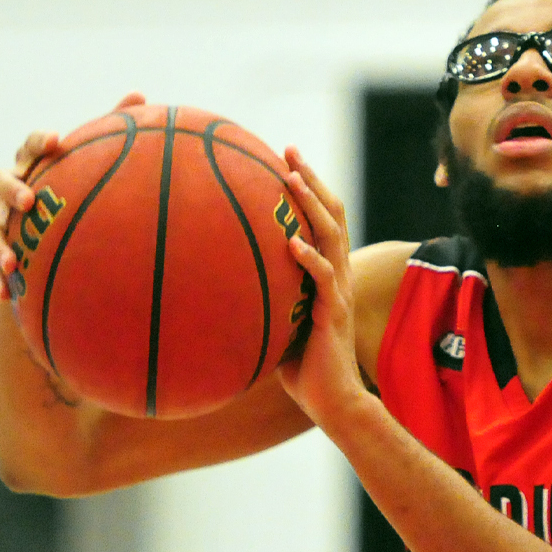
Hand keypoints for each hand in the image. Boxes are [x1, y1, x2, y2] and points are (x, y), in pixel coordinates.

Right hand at [0, 92, 147, 298]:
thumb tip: (140, 93)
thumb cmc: (70, 194)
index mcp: (32, 165)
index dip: (40, 142)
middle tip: (30, 202)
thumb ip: (111, 131)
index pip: (31, 146)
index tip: (57, 140)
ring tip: (14, 262)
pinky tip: (7, 292)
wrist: (44, 240)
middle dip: (11, 189)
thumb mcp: (88, 166)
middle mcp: (7, 189)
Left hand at [276, 146, 370, 427]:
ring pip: (330, 237)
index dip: (309, 187)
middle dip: (311, 179)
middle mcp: (336, 275)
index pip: (322, 220)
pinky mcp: (332, 315)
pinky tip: (290, 242)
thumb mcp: (278, 323)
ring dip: (311, 205)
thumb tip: (214, 286)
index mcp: (326, 274)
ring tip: (292, 178)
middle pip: (331, 215)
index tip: (285, 158)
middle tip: (289, 150)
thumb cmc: (301, 368)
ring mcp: (337, 292)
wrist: (333, 401)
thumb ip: (261, 299)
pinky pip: (322, 280)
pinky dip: (308, 259)